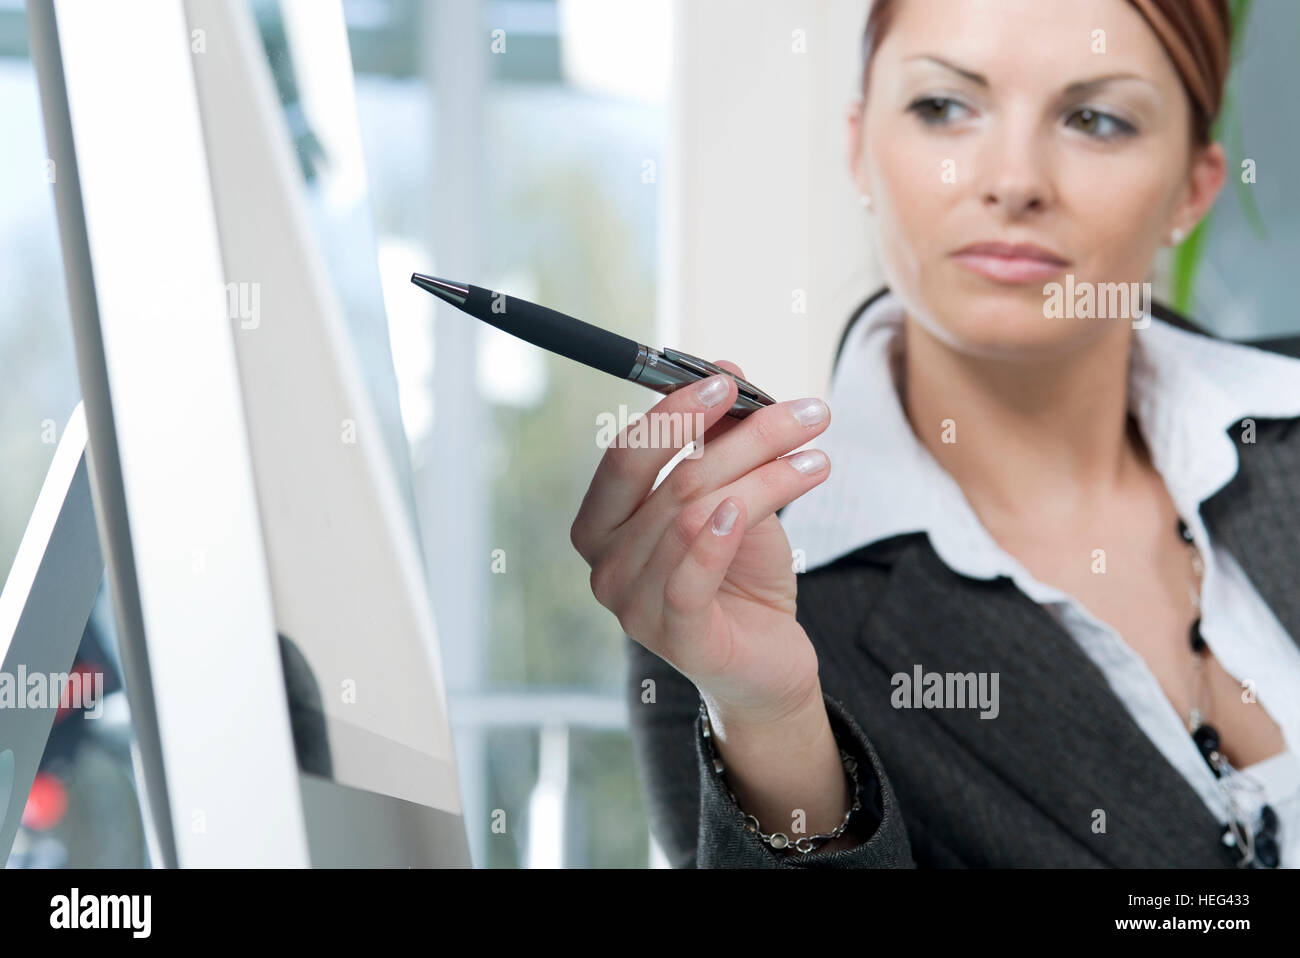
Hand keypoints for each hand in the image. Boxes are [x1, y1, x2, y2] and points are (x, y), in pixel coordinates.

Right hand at [570, 363, 832, 725]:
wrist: (766, 660)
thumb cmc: (739, 574)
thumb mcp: (732, 496)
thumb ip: (720, 441)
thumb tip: (727, 369)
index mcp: (601, 525)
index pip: (624, 455)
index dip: (673, 412)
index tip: (729, 382)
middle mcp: (604, 567)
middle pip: (672, 480)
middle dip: (743, 437)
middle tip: (803, 413)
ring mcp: (633, 609)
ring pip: (696, 517)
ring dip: (766, 477)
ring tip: (816, 458)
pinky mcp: (676, 640)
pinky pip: (690, 576)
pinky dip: (720, 535)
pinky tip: (751, 505)